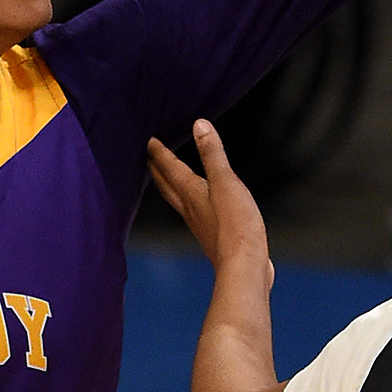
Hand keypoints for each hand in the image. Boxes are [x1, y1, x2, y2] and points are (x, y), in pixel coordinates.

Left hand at [147, 121, 273, 289]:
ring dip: (170, 188)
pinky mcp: (213, 237)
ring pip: (178, 201)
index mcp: (192, 194)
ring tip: (168, 180)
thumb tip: (199, 125)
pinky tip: (199, 208)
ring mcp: (200, 225)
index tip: (149, 141)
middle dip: (157, 171)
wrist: (243, 267)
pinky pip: (195, 214)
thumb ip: (213, 154)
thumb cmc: (236, 225)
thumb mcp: (226, 182)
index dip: (160, 153)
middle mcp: (190, 209)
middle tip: (148, 159)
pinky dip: (190, 204)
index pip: (171, 169)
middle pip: (168, 187)